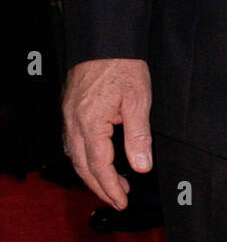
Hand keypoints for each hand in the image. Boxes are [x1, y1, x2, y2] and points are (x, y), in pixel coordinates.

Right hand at [62, 58, 152, 208]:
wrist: (105, 40)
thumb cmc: (123, 66)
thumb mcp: (138, 101)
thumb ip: (138, 137)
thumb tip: (142, 167)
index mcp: (90, 124)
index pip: (100, 167)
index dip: (111, 188)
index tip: (122, 201)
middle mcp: (74, 124)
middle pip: (83, 166)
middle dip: (101, 186)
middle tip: (118, 199)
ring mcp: (69, 116)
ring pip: (76, 156)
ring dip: (92, 174)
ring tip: (112, 184)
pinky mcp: (70, 109)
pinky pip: (73, 142)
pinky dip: (84, 157)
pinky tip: (96, 159)